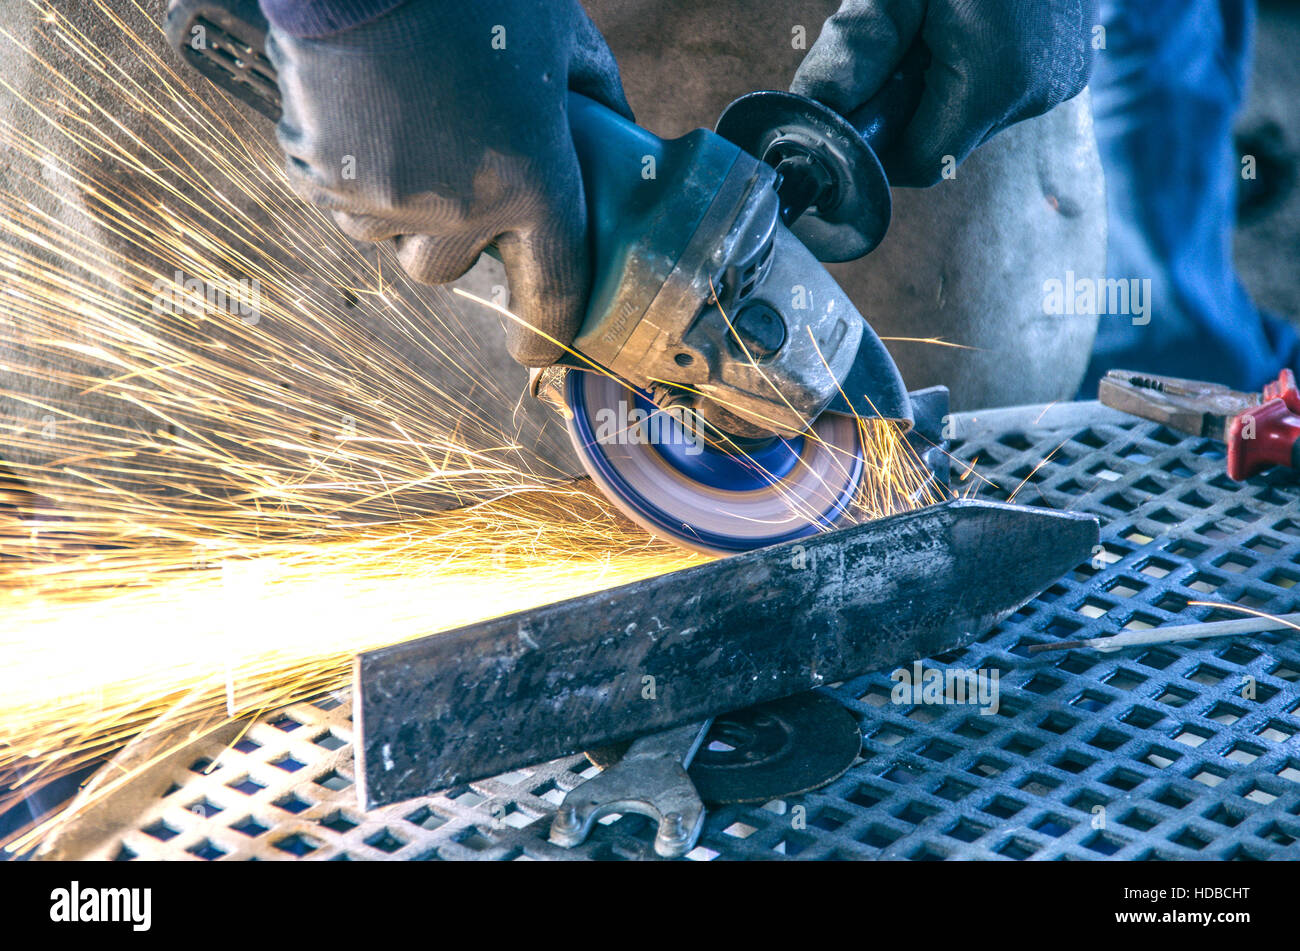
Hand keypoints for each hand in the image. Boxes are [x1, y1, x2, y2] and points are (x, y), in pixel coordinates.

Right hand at [265, 1, 631, 365]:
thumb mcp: (563, 35)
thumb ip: (596, 96)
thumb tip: (616, 130)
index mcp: (533, 183)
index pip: (551, 293)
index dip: (547, 334)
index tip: (539, 352)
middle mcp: (457, 208)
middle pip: (445, 272)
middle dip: (451, 245)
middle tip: (455, 193)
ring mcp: (384, 197)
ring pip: (385, 238)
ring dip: (398, 209)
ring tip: (407, 140)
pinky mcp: (322, 175)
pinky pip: (340, 199)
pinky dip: (353, 175)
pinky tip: (367, 121)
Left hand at [791, 0, 1095, 186]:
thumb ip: (856, 51)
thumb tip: (817, 109)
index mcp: (997, 80)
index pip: (919, 164)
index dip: (879, 147)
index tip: (855, 111)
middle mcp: (1036, 93)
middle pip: (944, 142)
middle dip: (907, 108)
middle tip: (895, 49)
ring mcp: (1060, 80)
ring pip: (970, 119)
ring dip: (938, 88)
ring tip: (935, 28)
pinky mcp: (1068, 65)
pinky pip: (1000, 92)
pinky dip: (970, 72)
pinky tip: (966, 26)